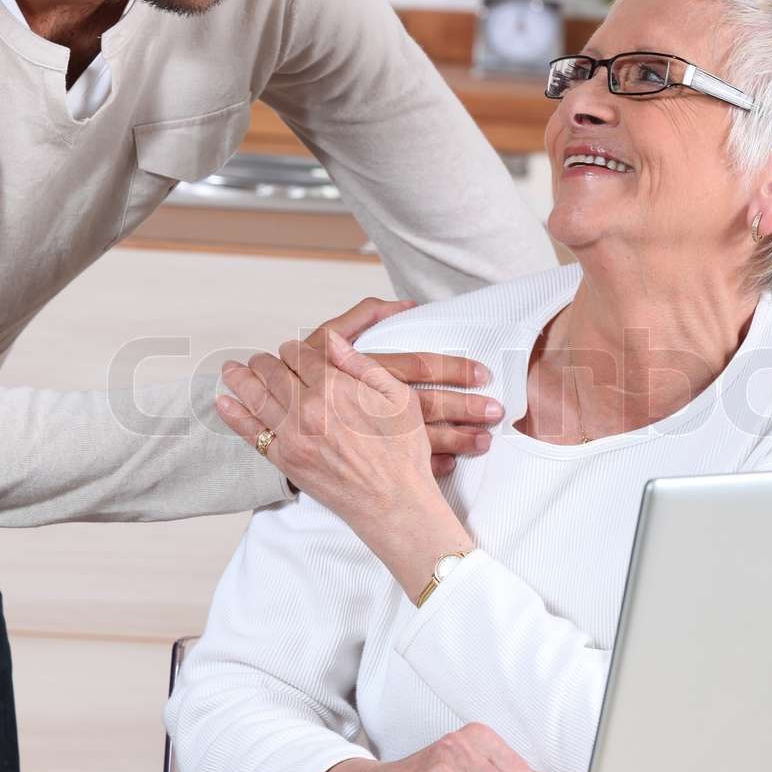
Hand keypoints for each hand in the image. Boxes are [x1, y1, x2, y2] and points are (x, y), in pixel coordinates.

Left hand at [218, 327, 473, 593]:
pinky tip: (223, 402)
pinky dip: (233, 414)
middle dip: (265, 362)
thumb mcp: (398, 397)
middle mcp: (308, 408)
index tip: (294, 351)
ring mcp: (292, 436)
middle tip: (261, 359)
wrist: (395, 503)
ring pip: (255, 396)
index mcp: (335, 387)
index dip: (294, 349)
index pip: (300, 354)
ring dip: (240, 379)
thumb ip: (361, 365)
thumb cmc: (403, 452)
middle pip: (273, 371)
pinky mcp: (285, 460)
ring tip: (230, 370)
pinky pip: (250, 432)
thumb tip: (333, 340)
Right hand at [303, 298, 502, 477]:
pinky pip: (401, 464)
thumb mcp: (327, 339)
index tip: (483, 373)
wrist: (275, 418)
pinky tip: (452, 466)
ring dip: (456, 439)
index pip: (418, 365)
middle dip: (464, 407)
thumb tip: (407, 305)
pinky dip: (429, 464)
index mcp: (366, 372)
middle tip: (497, 411)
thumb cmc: (309, 375)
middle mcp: (368, 402)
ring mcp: (367, 433)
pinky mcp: (363, 456)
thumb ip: (364, 317)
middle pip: (426, 403)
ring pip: (420, 437)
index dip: (452, 368)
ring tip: (485, 440)